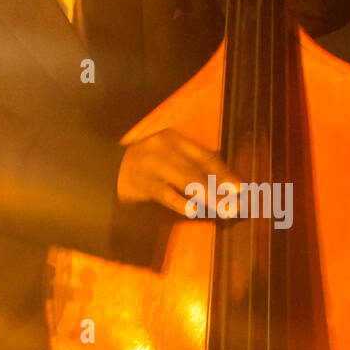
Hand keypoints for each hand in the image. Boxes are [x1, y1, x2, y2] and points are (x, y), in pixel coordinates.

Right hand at [117, 129, 240, 218]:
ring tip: (224, 209)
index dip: (225, 173)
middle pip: (199, 169)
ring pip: (186, 181)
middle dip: (221, 188)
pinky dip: (180, 203)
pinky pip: (166, 194)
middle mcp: (166, 148)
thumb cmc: (146, 164)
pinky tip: (194, 210)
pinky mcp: (143, 184)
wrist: (108, 169)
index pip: (206, 156)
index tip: (241, 188)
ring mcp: (154, 166)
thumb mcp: (168, 154)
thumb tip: (224, 179)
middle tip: (237, 204)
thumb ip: (192, 163)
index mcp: (175, 139)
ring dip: (208, 197)